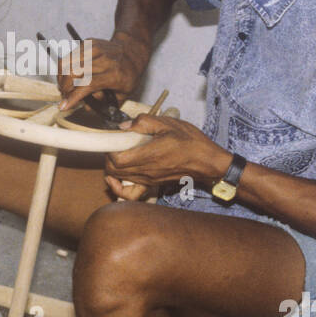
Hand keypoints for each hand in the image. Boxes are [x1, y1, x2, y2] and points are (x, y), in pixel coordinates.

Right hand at [56, 32, 149, 110]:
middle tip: (65, 97)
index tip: (64, 106)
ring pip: (67, 63)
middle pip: (73, 73)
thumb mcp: (123, 94)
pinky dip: (64, 68)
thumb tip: (85, 107)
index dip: (73, 97)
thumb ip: (104, 104)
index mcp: (114, 74)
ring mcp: (95, 49)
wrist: (132, 51)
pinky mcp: (87, 43)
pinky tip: (68, 76)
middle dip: (65, 88)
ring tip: (64, 87)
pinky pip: (68, 57)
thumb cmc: (128, 74)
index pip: (87, 84)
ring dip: (61, 78)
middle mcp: (103, 60)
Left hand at [104, 114, 229, 194]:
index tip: (114, 136)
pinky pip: (130, 194)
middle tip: (116, 142)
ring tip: (120, 152)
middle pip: (113, 170)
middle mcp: (146, 171)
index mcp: (150, 154)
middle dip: (108, 155)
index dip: (109, 147)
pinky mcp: (151, 184)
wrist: (207, 161)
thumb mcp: (168, 123)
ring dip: (112, 167)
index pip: (117, 159)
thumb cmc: (190, 141)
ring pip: (118, 179)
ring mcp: (148, 180)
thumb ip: (143, 122)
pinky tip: (117, 179)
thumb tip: (123, 126)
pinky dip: (119, 188)